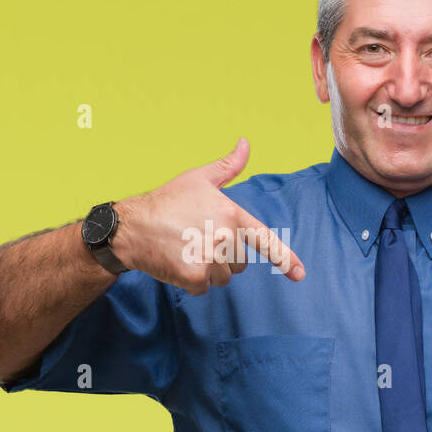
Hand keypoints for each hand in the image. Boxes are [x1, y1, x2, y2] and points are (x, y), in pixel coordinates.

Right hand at [111, 138, 305, 295]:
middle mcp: (225, 238)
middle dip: (222, 256)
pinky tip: (177, 262)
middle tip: (196, 240)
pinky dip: (192, 281)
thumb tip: (245, 143)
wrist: (131, 226)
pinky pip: (204, 288)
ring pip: (223, 278)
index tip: (300, 274)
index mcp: (231, 215)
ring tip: (186, 250)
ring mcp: (210, 258)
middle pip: (239, 262)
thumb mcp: (199, 178)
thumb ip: (228, 166)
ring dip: (207, 270)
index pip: (264, 240)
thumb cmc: (166, 201)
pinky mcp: (194, 276)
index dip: (286, 259)